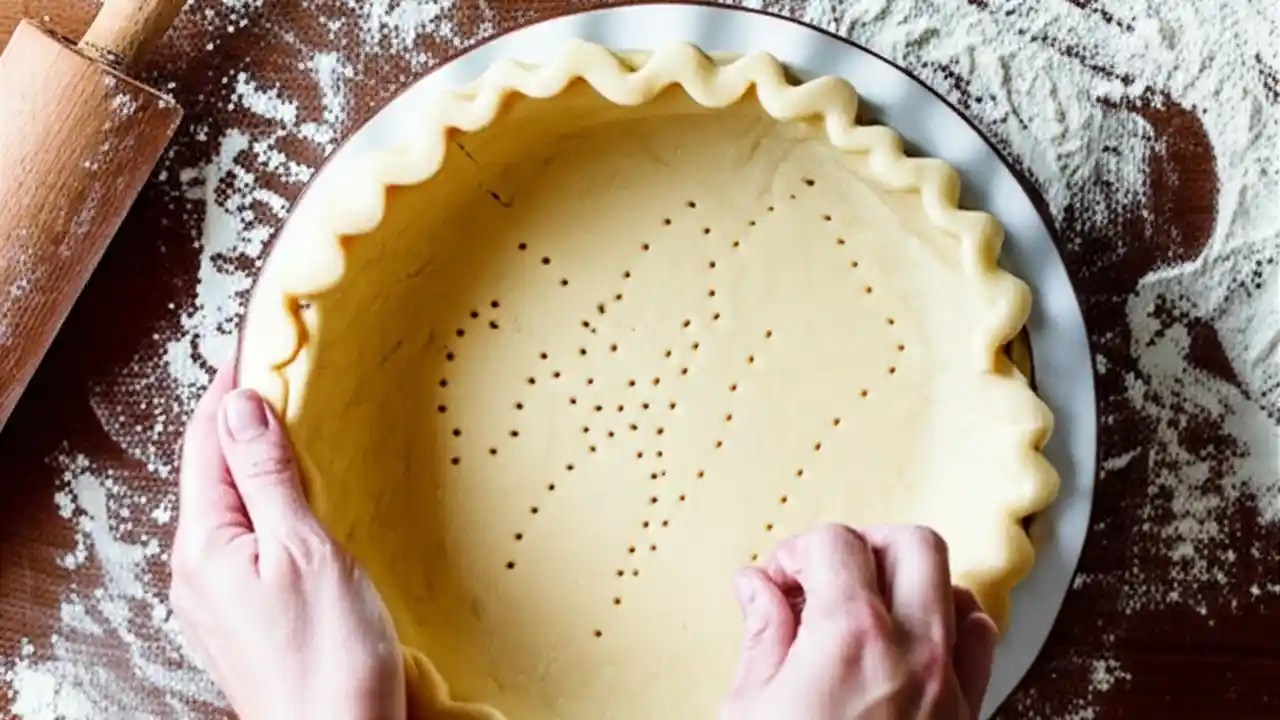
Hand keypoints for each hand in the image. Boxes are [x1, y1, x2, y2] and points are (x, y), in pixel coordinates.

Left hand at [169, 363, 405, 719]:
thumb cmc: (328, 659)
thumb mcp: (305, 548)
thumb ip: (269, 474)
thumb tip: (245, 404)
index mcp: (205, 544)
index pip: (209, 439)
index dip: (232, 383)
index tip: (255, 339)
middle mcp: (198, 567)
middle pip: (212, 467)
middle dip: (240, 413)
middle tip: (275, 366)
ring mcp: (217, 592)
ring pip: (230, 501)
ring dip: (255, 455)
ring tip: (287, 417)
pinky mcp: (244, 611)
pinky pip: (245, 534)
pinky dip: (266, 497)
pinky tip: (292, 493)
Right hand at [720, 524, 997, 719]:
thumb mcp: (748, 708)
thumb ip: (762, 634)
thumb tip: (755, 588)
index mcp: (849, 637)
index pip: (838, 542)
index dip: (798, 550)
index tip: (781, 580)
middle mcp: (913, 651)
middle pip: (913, 543)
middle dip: (865, 546)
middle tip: (828, 576)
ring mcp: (950, 686)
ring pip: (959, 588)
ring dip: (913, 583)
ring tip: (868, 609)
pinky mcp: (967, 719)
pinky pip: (981, 644)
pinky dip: (951, 627)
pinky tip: (910, 645)